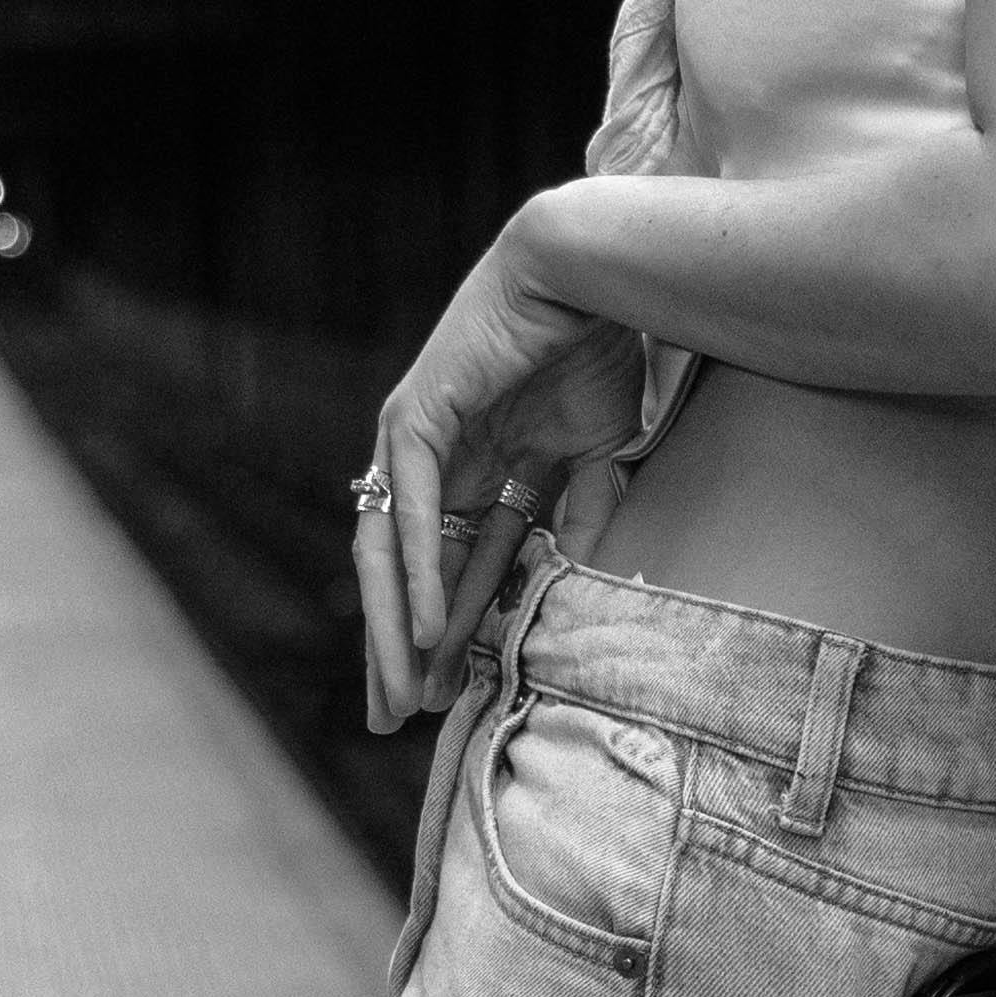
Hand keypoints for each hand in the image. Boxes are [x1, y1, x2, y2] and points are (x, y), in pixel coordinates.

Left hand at [353, 229, 646, 726]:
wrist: (592, 277)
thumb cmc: (601, 352)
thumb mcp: (597, 462)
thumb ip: (581, 523)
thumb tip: (578, 595)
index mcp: (479, 473)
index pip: (453, 571)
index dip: (452, 635)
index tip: (444, 700)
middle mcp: (438, 462)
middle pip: (410, 573)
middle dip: (399, 649)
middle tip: (394, 720)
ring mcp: (417, 439)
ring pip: (395, 551)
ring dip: (396, 627)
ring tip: (401, 691)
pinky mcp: (415, 417)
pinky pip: (413, 511)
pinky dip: (420, 572)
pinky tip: (424, 628)